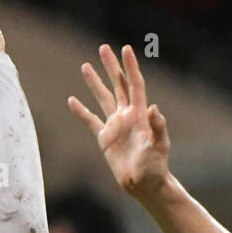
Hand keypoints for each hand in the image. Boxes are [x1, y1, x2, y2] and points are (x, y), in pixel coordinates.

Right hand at [68, 44, 170, 200]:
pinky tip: (72, 100)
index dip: (130, 67)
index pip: (134, 85)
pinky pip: (90, 121)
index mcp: (139, 115)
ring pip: (103, 98)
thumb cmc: (155, 166)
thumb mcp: (159, 146)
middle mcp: (127, 116)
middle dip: (111, 67)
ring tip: (85, 65)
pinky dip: (81, 111)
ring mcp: (115, 126)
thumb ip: (158, 127)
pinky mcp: (105, 139)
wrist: (144, 184)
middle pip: (117, 85)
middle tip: (104, 48)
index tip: (126, 49)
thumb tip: (153, 108)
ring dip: (94, 83)